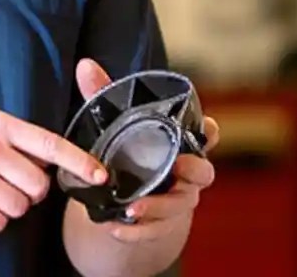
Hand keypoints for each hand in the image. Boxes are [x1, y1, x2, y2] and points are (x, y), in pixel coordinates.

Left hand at [75, 59, 220, 242]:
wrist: (125, 195)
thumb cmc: (129, 148)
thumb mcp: (116, 120)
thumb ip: (104, 93)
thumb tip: (85, 65)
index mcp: (183, 143)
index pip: (209, 135)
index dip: (212, 133)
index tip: (208, 129)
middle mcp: (187, 172)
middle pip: (204, 173)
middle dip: (193, 171)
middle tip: (176, 168)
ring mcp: (177, 199)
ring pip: (179, 206)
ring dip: (157, 208)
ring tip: (131, 208)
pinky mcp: (160, 224)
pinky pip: (154, 231)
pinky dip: (136, 231)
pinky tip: (115, 227)